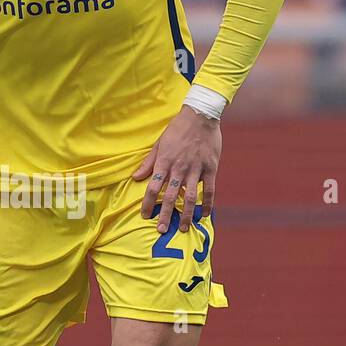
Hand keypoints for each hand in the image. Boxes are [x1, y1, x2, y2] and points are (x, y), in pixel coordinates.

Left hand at [133, 106, 221, 232]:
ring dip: (187, 215)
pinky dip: (208, 204)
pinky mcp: (210, 168)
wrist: (201, 116)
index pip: (153, 187)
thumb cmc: (177, 129)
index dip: (147, 203)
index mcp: (165, 162)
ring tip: (184, 229)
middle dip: (165, 215)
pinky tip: (205, 215)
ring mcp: (196, 169)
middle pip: (170, 196)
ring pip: (190, 197)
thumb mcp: (159, 143)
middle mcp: (179, 168)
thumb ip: (149, 162)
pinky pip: (209, 190)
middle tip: (161, 230)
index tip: (144, 215)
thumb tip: (136, 177)